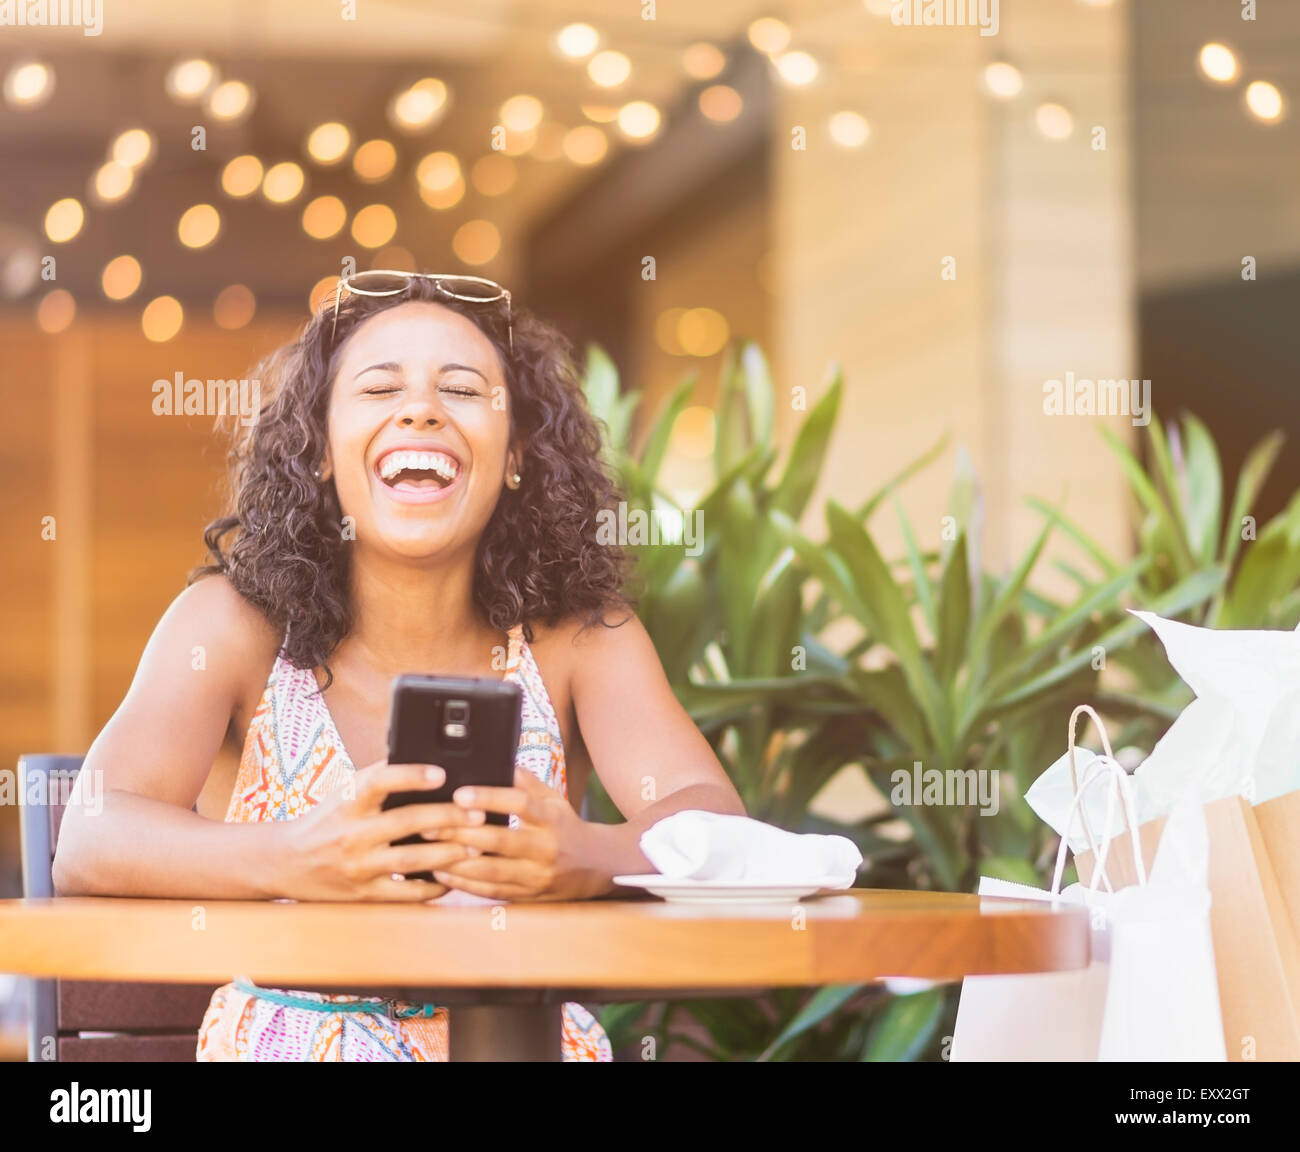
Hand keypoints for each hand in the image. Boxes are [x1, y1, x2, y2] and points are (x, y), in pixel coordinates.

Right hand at [277, 761, 485, 900]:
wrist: (283, 862)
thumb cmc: (326, 820)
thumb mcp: (344, 793)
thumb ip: (378, 780)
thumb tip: (424, 759)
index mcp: (348, 801)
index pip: (380, 780)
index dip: (412, 775)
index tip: (441, 773)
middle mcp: (352, 832)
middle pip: (406, 821)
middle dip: (448, 817)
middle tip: (479, 813)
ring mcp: (358, 866)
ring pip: (412, 860)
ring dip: (448, 853)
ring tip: (476, 845)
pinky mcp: (363, 893)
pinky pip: (406, 894)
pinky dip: (433, 887)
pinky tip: (453, 878)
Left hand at [433, 769, 609, 901]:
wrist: (595, 867)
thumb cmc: (564, 827)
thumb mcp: (553, 800)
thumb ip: (525, 781)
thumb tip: (496, 759)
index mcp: (551, 818)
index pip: (519, 804)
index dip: (488, 797)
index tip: (459, 793)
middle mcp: (545, 848)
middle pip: (499, 840)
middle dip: (460, 832)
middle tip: (427, 823)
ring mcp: (536, 876)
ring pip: (490, 871)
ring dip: (456, 861)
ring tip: (427, 849)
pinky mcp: (527, 896)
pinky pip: (490, 892)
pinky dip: (463, 884)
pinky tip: (440, 874)